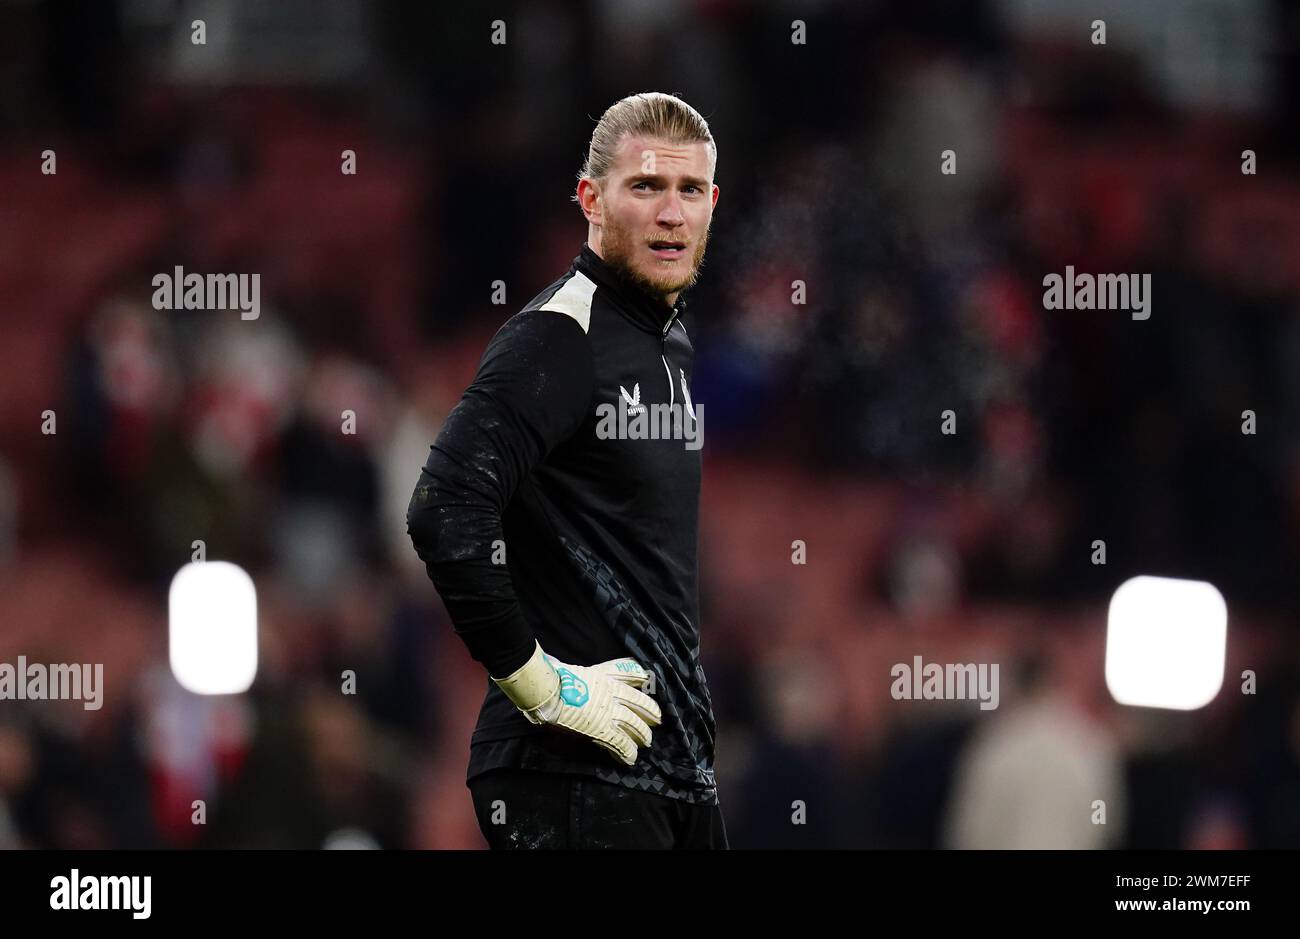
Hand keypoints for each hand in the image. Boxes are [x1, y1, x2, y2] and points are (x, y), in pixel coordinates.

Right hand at [493, 642, 661, 764]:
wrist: (549, 690)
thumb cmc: (553, 677)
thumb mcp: (567, 667)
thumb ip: (571, 668)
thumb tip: (557, 664)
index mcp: (603, 677)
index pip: (628, 674)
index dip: (640, 678)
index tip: (648, 682)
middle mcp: (611, 693)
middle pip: (638, 702)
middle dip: (649, 712)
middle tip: (657, 720)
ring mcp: (609, 712)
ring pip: (634, 724)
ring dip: (642, 734)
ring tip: (647, 742)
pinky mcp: (602, 729)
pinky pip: (620, 742)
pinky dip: (627, 751)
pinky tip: (631, 759)